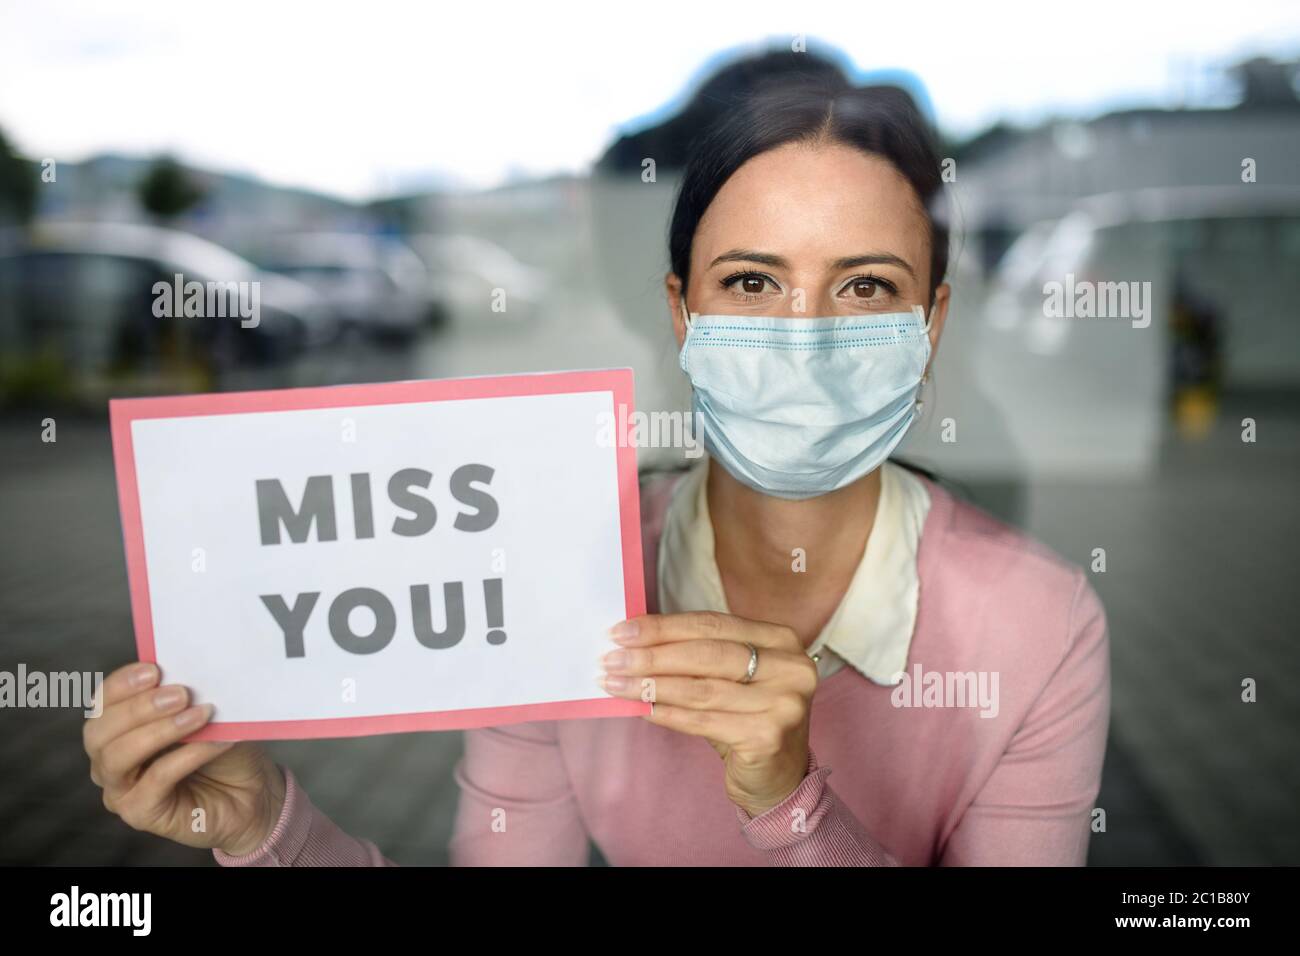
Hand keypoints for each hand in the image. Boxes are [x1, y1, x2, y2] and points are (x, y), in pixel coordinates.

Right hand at [83, 661, 285, 855]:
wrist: (251, 794)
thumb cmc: (223, 751)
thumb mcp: (206, 716)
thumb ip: (187, 697)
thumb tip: (186, 672)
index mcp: (117, 728)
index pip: (102, 702)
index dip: (122, 684)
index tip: (154, 669)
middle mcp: (108, 760)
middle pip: (100, 731)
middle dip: (138, 708)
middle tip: (180, 694)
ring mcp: (120, 790)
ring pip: (119, 757)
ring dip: (160, 731)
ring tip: (200, 715)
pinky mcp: (139, 813)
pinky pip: (156, 780)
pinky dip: (187, 756)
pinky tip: (215, 743)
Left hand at [599, 611, 817, 817]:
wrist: (780, 778)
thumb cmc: (747, 719)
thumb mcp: (733, 679)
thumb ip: (697, 657)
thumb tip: (635, 642)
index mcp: (782, 641)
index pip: (712, 624)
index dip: (664, 627)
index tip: (621, 631)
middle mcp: (790, 668)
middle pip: (707, 654)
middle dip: (651, 655)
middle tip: (611, 658)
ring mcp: (783, 703)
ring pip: (701, 689)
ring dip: (650, 685)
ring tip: (615, 684)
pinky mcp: (767, 737)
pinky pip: (702, 721)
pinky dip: (667, 714)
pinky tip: (641, 709)